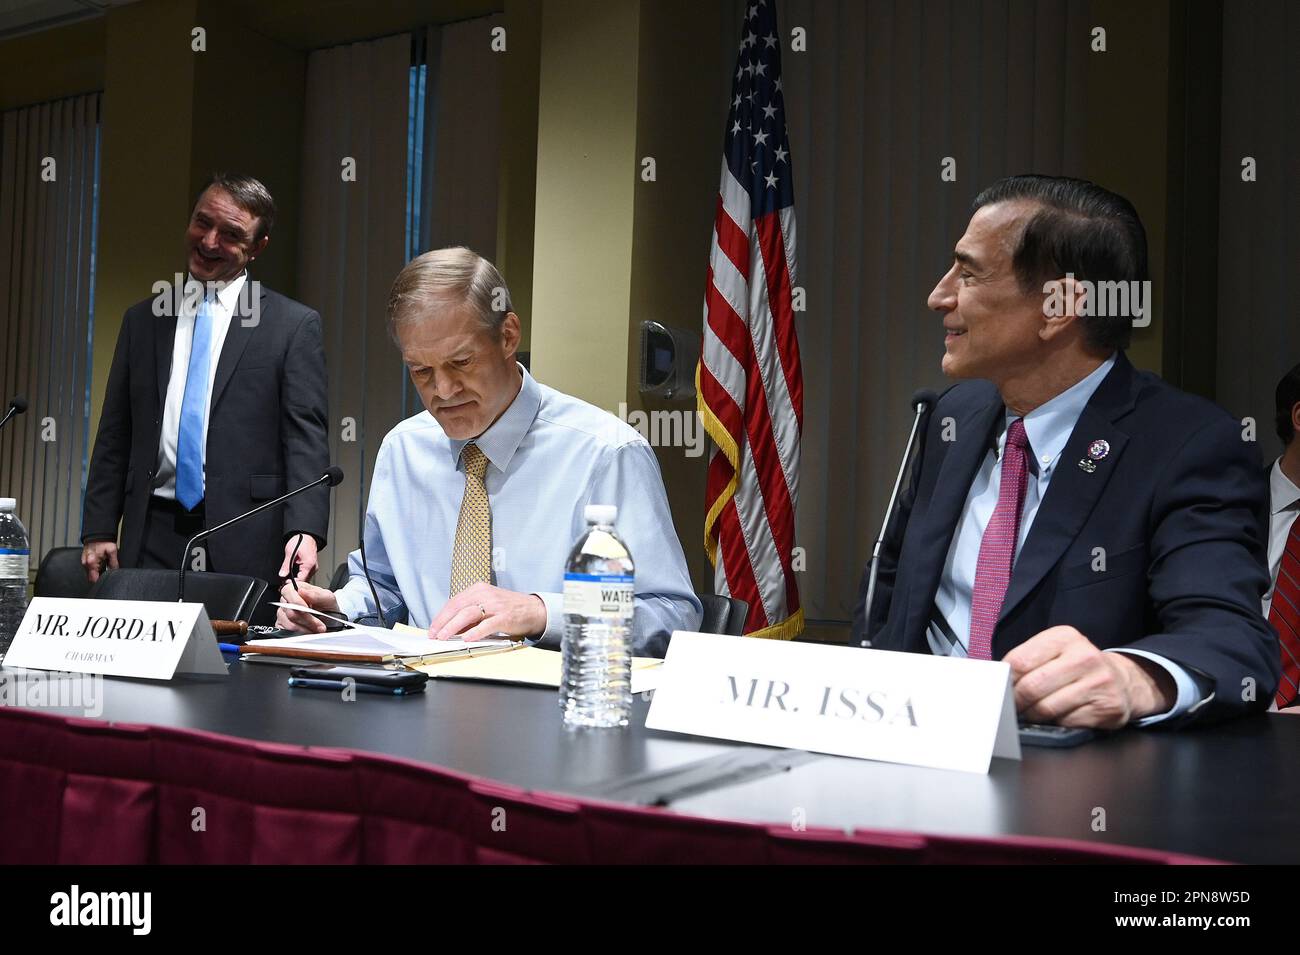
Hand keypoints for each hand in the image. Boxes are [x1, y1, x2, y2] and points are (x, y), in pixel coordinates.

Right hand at [81, 541, 118, 583]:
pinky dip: (95, 568)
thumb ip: (113, 563)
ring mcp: (84, 562)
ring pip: (90, 573)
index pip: (93, 579)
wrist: (97, 534)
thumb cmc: (103, 541)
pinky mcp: (85, 560)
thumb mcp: (112, 551)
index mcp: (91, 562)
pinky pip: (90, 568)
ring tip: (104, 565)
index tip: (106, 579)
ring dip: (97, 572)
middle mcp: (86, 563)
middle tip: (107, 570)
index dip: (100, 580)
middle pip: (91, 577)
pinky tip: (101, 563)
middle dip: (99, 576)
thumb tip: (115, 571)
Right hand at [275, 579, 339, 632]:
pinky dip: (301, 633)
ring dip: (306, 628)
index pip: (288, 591)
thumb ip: (317, 594)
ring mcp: (283, 614)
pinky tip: (310, 632)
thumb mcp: (328, 599)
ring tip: (318, 629)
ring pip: (289, 623)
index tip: (307, 609)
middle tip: (320, 625)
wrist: (331, 623)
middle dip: (307, 619)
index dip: (296, 601)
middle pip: (290, 610)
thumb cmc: (328, 608)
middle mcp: (287, 601)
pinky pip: (288, 632)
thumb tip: (302, 591)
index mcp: (297, 589)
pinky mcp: (283, 626)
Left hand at [278, 533, 318, 581]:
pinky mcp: (311, 566)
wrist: (306, 535)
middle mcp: (313, 568)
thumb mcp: (290, 552)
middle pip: (303, 581)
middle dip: (293, 582)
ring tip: (287, 578)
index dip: (292, 583)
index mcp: (309, 565)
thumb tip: (282, 575)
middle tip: (284, 581)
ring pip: (304, 578)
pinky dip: (299, 575)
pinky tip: (293, 574)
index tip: (284, 583)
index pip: (301, 581)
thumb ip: (286, 565)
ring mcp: (313, 568)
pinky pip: (305, 574)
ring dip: (296, 579)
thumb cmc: (300, 540)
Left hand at [427, 582, 546, 642]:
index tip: (433, 628)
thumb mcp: (487, 605)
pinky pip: (486, 625)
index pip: (454, 602)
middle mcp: (485, 594)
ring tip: (444, 637)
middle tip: (434, 634)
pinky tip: (466, 638)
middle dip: (443, 622)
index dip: (441, 616)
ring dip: (453, 627)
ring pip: (468, 614)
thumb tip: (450, 628)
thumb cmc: (508, 608)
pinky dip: (475, 632)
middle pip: (458, 607)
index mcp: (478, 589)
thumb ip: (469, 614)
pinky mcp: (504, 617)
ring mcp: (495, 605)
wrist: (534, 610)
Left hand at [1005, 625, 1176, 728]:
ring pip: (1047, 709)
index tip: (1001, 689)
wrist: (1122, 679)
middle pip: (1031, 687)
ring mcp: (1098, 683)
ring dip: (1034, 716)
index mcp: (1064, 637)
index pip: (1019, 661)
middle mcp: (1084, 657)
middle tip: (1014, 707)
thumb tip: (996, 680)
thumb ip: (1027, 660)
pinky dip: (1057, 723)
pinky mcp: (1107, 708)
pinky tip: (1061, 716)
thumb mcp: (1054, 650)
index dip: (1005, 681)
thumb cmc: (1077, 666)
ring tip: (1034, 712)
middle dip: (1016, 702)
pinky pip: (1066, 723)